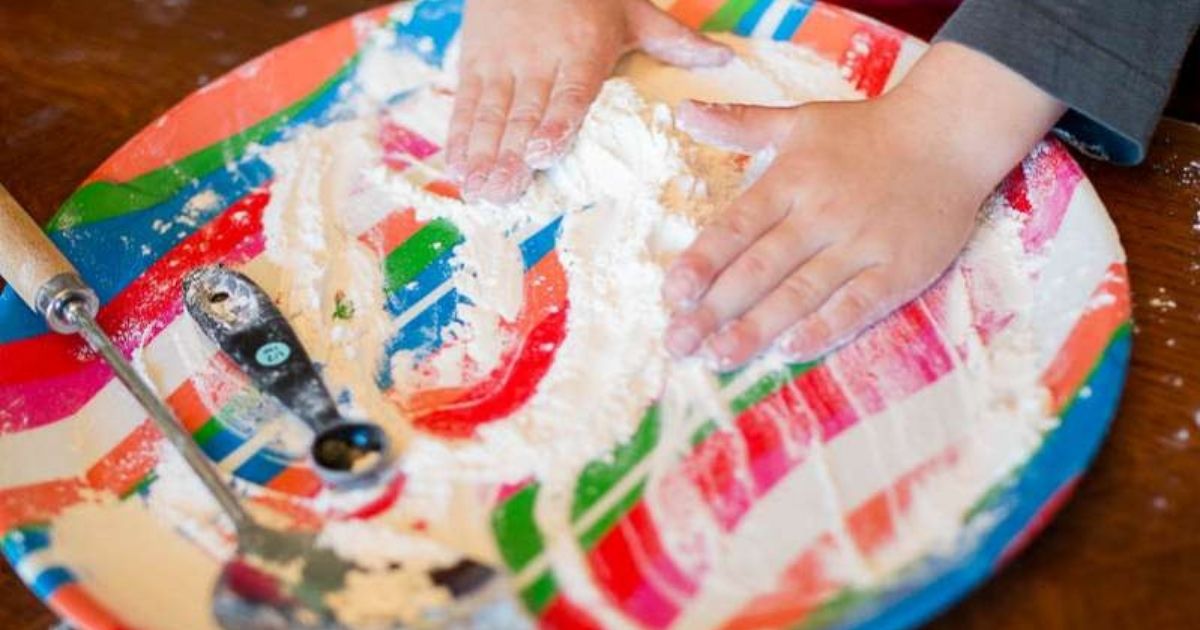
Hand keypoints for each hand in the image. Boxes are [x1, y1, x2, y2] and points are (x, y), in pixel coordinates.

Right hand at [448, 0, 730, 202]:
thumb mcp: (633, 9)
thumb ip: (673, 40)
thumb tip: (724, 60)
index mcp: (581, 51)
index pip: (568, 93)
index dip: (554, 124)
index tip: (543, 153)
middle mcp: (538, 59)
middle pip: (523, 112)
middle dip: (510, 154)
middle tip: (503, 190)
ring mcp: (502, 63)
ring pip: (490, 113)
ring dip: (482, 153)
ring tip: (477, 188)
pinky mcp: (476, 63)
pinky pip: (466, 104)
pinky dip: (459, 137)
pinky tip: (456, 168)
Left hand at [662, 42, 1065, 367]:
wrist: (951, 133)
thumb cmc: (867, 132)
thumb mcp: (800, 121)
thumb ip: (741, 124)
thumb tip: (684, 112)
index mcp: (791, 180)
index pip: (736, 227)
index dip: (703, 262)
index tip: (672, 294)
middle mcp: (821, 214)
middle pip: (760, 268)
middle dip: (715, 309)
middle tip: (679, 342)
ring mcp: (861, 244)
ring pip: (801, 292)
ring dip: (757, 327)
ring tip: (719, 355)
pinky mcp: (898, 269)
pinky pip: (856, 305)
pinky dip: (824, 328)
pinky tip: (790, 351)